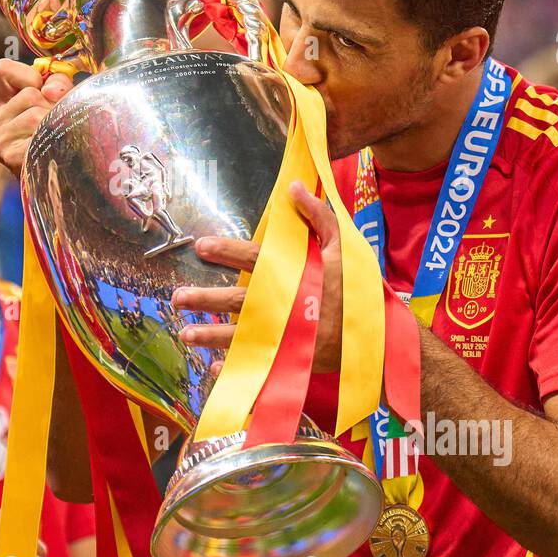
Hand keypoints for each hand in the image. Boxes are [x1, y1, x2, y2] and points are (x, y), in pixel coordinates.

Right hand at [0, 58, 73, 176]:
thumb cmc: (66, 137)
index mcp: (2, 106)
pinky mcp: (9, 157)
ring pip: (36, 114)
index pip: (3, 69)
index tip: (47, 93)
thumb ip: (58, 84)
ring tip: (58, 141)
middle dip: (53, 106)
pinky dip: (57, 139)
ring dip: (57, 124)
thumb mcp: (59, 101)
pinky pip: (40, 133)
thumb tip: (51, 91)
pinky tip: (55, 152)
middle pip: (29, 93)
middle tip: (59, 127)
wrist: (71, 180)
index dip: (30, 75)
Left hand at [170, 181, 343, 373]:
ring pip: (239, 336)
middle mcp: (283, 307)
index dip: (225, 251)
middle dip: (205, 298)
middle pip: (236, 301)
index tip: (200, 246)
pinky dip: (234, 370)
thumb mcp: (344, 247)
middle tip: (177, 296)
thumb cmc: (360, 290)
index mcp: (293, 276)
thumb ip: (318, 216)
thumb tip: (293, 186)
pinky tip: (213, 368)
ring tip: (185, 334)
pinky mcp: (290, 362)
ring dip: (210, 335)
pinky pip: (256, 368)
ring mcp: (284, 338)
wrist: (380, 340)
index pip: (253, 258)